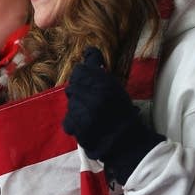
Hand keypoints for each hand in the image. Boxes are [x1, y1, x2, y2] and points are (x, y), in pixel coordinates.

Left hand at [62, 47, 163, 183]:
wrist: (126, 142)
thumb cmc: (123, 113)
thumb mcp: (115, 87)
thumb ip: (99, 72)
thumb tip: (89, 51)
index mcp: (104, 84)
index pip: (79, 71)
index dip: (84, 75)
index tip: (89, 82)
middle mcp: (91, 96)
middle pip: (73, 86)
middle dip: (80, 92)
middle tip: (92, 101)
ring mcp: (81, 112)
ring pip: (71, 103)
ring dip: (77, 108)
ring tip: (91, 116)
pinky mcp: (75, 127)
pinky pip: (68, 120)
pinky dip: (74, 122)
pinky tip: (85, 125)